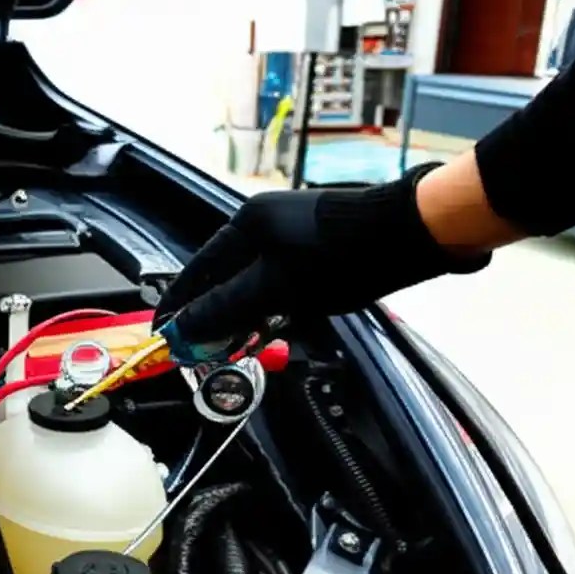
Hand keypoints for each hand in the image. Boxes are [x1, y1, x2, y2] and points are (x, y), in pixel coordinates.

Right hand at [155, 163, 490, 363]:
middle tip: (199, 350)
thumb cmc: (341, 256)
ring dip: (242, 316)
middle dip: (211, 316)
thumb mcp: (275, 287)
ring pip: (254, 284)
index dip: (180, 306)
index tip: (163, 333)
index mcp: (247, 223)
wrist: (411, 235)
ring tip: (232, 347)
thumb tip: (182, 330)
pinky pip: (280, 284)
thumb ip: (225, 308)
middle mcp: (266, 223)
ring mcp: (294, 235)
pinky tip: (271, 329)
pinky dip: (270, 308)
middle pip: (225, 278)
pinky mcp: (320, 250)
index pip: (199, 270)